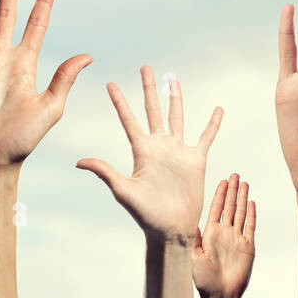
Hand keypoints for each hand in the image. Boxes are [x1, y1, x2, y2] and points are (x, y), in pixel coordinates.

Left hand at [76, 67, 222, 239]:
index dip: (120, 102)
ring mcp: (178, 151)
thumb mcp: (124, 192)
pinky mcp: (196, 160)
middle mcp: (159, 147)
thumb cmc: (146, 215)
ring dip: (175, 98)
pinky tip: (217, 109)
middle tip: (145, 68)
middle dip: (149, 90)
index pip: (129, 120)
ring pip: (177, 117)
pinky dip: (212, 124)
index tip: (110, 84)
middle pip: (154, 110)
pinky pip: (206, 137)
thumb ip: (106, 173)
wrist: (171, 229)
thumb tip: (80, 162)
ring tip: (173, 80)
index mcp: (142, 151)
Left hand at [193, 174, 256, 297]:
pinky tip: (251, 203)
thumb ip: (194, 239)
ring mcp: (237, 239)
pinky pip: (250, 226)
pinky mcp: (248, 247)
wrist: (220, 296)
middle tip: (234, 174)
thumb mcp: (193, 257)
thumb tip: (192, 222)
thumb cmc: (204, 280)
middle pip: (229, 207)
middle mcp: (224, 234)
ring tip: (245, 183)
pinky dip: (251, 214)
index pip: (216, 209)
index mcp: (210, 234)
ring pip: (240, 213)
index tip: (222, 181)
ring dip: (242, 198)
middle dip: (232, 190)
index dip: (219, 195)